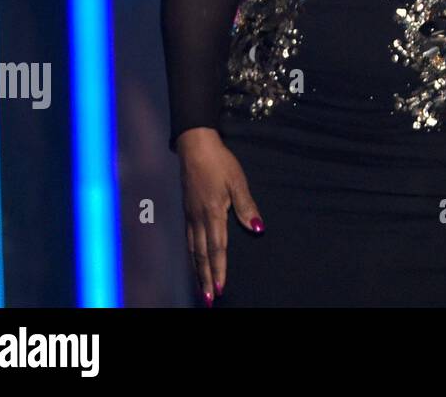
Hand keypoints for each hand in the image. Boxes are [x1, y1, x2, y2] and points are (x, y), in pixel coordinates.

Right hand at [176, 127, 263, 306]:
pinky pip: (189, 240)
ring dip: (197, 270)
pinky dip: (191, 256)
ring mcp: (190, 215)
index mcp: (213, 213)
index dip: (219, 270)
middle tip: (209, 299)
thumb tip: (258, 229)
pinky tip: (194, 261)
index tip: (220, 288)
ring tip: (201, 288)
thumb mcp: (238, 182)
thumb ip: (247, 206)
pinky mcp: (187, 211)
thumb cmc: (220, 163)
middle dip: (206, 278)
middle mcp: (199, 218)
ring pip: (193, 249)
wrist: (195, 147)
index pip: (217, 248)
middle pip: (202, 254)